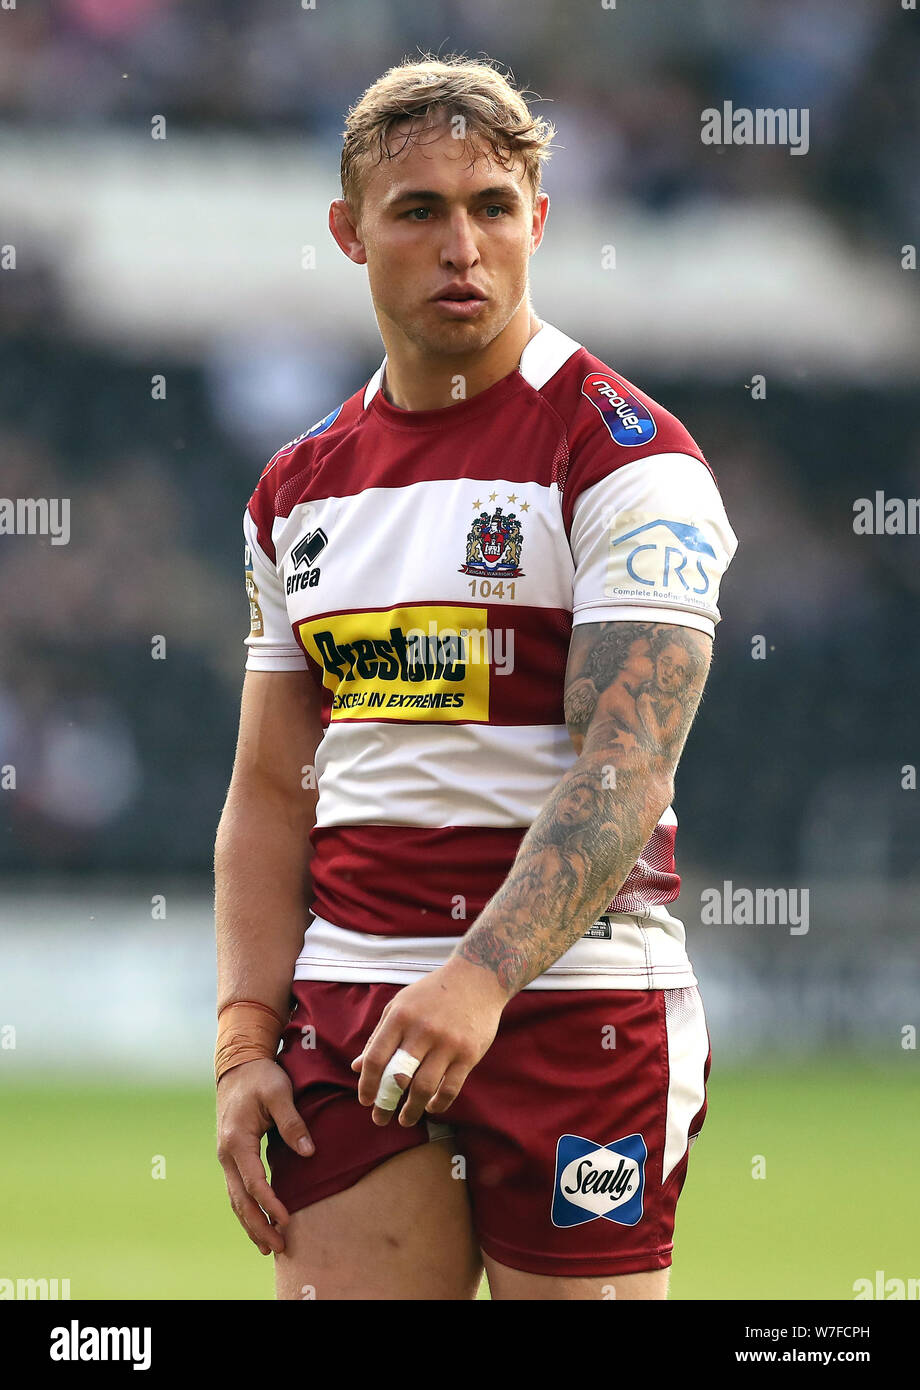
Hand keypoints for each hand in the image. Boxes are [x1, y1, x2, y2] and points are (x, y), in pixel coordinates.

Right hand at [216, 1058, 313, 1254]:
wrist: (238, 1064)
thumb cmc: (261, 1077)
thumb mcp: (279, 1093)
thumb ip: (292, 1123)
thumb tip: (308, 1152)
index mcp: (237, 1140)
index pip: (253, 1181)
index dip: (269, 1204)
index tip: (286, 1220)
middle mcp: (226, 1153)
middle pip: (240, 1199)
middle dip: (257, 1226)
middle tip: (277, 1248)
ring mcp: (226, 1156)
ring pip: (235, 1199)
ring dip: (250, 1224)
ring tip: (267, 1247)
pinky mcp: (232, 1156)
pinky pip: (237, 1190)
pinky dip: (246, 1210)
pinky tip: (258, 1223)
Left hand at [350, 956, 508, 1126]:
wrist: (477, 978)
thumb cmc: (433, 994)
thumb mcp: (400, 1006)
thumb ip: (379, 1036)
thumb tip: (357, 1067)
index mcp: (401, 1016)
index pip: (376, 1057)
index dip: (367, 1083)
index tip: (365, 1100)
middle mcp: (423, 1030)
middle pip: (398, 1077)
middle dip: (386, 1103)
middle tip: (380, 1118)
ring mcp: (448, 1043)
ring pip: (424, 1087)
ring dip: (412, 1110)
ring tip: (405, 1119)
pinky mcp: (468, 1053)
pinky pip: (450, 1088)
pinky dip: (439, 1103)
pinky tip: (431, 1107)